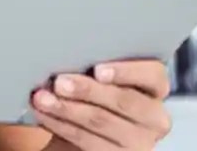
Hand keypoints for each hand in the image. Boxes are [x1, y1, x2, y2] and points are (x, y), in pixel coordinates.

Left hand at [31, 60, 172, 149]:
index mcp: (153, 89)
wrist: (77, 141)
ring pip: (102, 120)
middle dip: (88, 90)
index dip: (127, 71)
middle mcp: (154, 117)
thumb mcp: (95, 81)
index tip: (98, 71)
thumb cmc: (88, 100)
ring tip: (42, 98)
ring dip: (66, 108)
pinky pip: (88, 140)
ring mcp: (141, 142)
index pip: (153, 75)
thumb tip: (67, 54)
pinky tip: (44, 115)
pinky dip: (60, 124)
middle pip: (125, 100)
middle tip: (59, 83)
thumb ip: (91, 69)